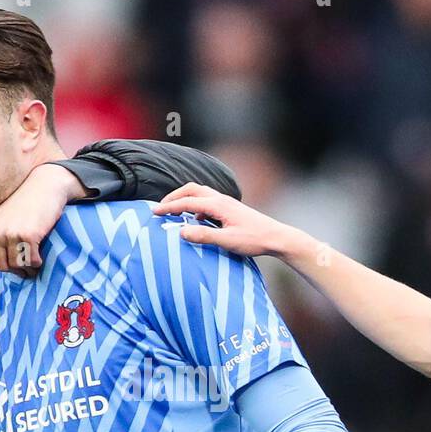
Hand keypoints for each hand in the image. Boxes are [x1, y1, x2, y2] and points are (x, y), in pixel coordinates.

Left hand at [0, 163, 85, 279]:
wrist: (44, 186)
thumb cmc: (25, 205)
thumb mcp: (1, 220)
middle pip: (2, 267)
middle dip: (15, 270)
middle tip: (25, 266)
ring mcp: (11, 234)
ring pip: (17, 267)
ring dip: (27, 268)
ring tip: (33, 260)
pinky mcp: (28, 235)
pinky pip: (31, 261)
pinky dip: (37, 262)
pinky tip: (40, 254)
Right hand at [151, 183, 304, 259]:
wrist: (276, 237)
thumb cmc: (254, 239)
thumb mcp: (227, 241)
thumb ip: (204, 236)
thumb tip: (181, 232)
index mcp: (218, 205)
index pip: (187, 202)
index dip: (168, 207)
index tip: (153, 212)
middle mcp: (221, 199)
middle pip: (191, 190)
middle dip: (174, 197)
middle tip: (160, 208)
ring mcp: (226, 202)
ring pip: (200, 193)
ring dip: (185, 199)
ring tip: (174, 211)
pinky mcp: (230, 208)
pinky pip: (207, 201)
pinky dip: (196, 205)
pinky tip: (196, 220)